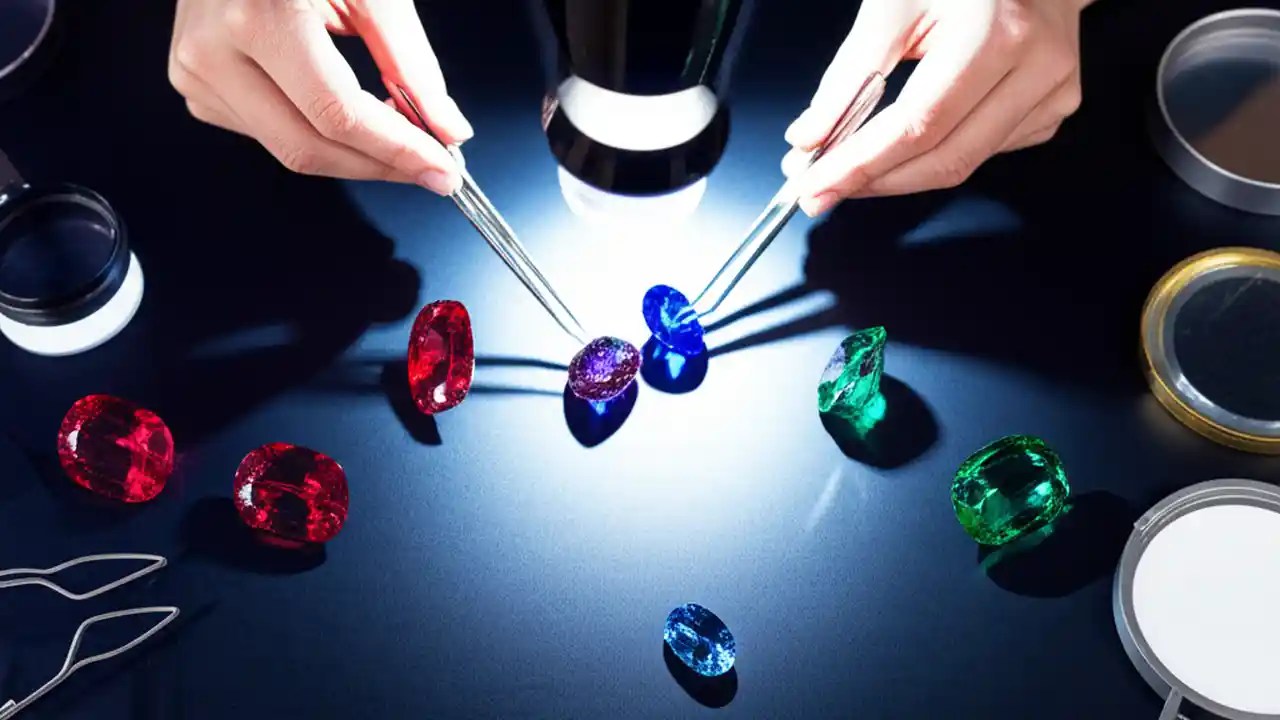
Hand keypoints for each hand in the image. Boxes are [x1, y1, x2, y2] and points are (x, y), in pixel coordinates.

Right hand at [168, 0, 471, 193]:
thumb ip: (409, 60)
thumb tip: (446, 129)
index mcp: (256, 14)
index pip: (335, 113)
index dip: (396, 151)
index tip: (443, 171)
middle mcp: (212, 49)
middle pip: (308, 146)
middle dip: (380, 165)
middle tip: (432, 168)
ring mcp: (196, 71)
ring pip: (289, 149)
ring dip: (353, 154)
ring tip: (397, 134)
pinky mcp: (195, 84)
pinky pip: (268, 133)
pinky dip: (316, 134)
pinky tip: (346, 115)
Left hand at [785, 0, 1092, 214]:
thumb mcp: (894, 1)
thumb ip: (851, 72)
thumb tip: (811, 137)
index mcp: (998, 30)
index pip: (919, 124)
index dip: (862, 164)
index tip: (816, 186)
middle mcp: (1038, 65)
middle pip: (944, 158)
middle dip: (874, 181)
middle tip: (821, 189)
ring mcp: (1054, 91)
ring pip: (962, 164)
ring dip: (899, 175)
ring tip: (851, 167)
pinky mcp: (1055, 107)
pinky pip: (983, 153)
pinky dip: (935, 156)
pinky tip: (907, 143)